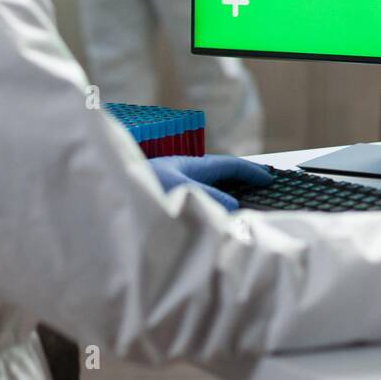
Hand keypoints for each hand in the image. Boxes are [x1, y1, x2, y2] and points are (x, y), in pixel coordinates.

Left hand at [148, 155, 272, 211]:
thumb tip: (233, 204)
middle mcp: (185, 171)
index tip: (269, 178)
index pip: (229, 165)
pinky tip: (209, 214)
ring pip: (207, 184)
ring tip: (240, 201)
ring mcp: (175, 181)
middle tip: (259, 186)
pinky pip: (196, 195)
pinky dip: (210, 200)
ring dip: (224, 190)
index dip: (251, 171)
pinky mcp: (166, 195)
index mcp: (193, 167)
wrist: (111, 195)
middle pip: (219, 172)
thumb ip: (209, 199)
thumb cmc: (143, 189)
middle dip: (240, 178)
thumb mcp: (181, 193)